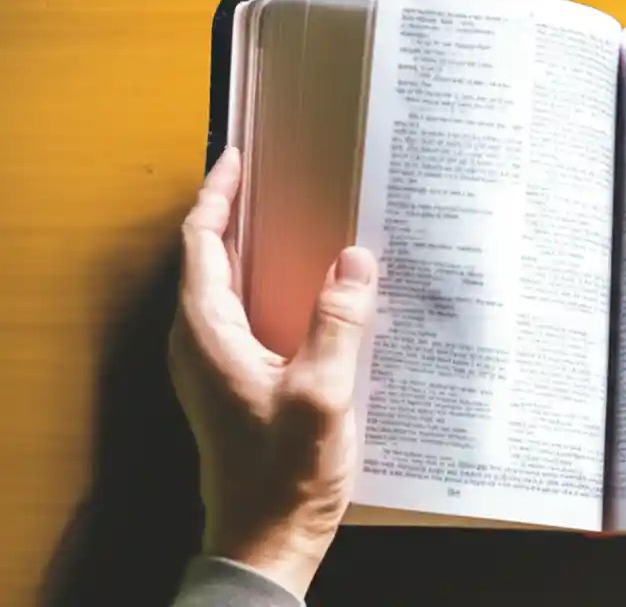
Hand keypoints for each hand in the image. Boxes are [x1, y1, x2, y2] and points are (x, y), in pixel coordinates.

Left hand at [168, 147, 377, 598]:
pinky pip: (246, 314)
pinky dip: (270, 285)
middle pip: (209, 257)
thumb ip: (338, 322)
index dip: (218, 195)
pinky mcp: (234, 382)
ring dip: (255, 249)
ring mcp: (214, 364)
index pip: (201, 243)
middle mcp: (200, 342)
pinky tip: (314, 288)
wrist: (268, 538)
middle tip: (279, 177)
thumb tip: (355, 258)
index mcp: (207, 333)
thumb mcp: (322, 392)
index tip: (242, 157)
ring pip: (227, 286)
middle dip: (237, 212)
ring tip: (299, 218)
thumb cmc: (285, 472)